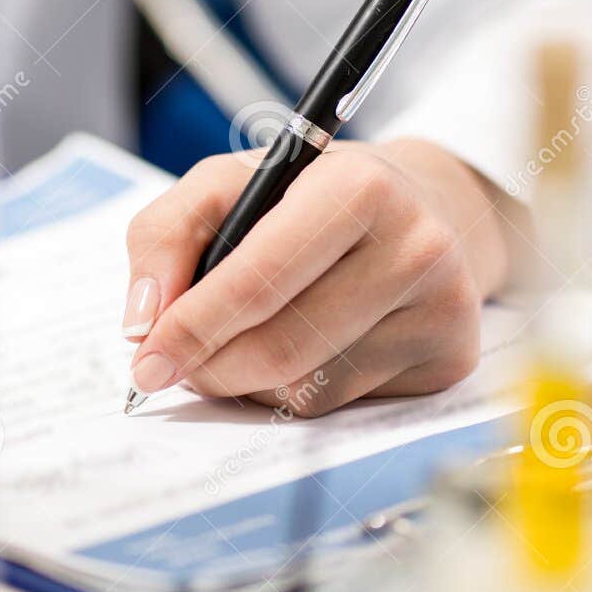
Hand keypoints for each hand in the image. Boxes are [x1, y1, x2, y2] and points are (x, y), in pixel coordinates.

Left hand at [121, 138, 516, 414]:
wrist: (421, 208)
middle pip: (281, 348)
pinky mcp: (449, 360)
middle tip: (173, 367)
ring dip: (247, 383)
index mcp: (359, 187)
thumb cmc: (309, 196)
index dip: (192, 328)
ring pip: (306, 389)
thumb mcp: (229, 184)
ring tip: (239, 343)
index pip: (259, 280)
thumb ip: (166, 235)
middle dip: (209, 367)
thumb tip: (143, 321)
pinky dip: (292, 393)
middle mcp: (416, 247)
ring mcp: (441, 310)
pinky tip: (298, 351)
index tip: (146, 359)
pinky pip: (340, 406)